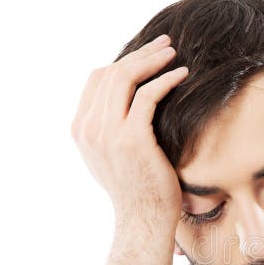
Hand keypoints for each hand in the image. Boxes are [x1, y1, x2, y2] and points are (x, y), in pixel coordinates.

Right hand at [71, 33, 188, 228]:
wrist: (143, 220)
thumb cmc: (138, 190)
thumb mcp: (113, 156)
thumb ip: (110, 129)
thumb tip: (124, 102)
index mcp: (81, 130)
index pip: (97, 79)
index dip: (123, 60)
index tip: (147, 55)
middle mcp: (89, 129)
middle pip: (111, 72)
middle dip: (140, 53)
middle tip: (165, 44)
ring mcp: (108, 134)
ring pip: (126, 78)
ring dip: (152, 60)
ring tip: (174, 53)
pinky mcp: (132, 139)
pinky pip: (148, 95)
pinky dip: (166, 79)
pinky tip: (182, 74)